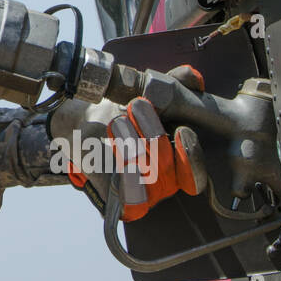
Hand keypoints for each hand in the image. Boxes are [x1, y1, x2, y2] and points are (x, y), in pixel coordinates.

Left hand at [46, 65, 207, 221]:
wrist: (84, 123)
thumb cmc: (123, 110)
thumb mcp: (149, 92)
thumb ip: (176, 83)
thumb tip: (194, 77)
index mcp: (182, 161)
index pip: (196, 173)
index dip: (192, 155)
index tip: (183, 130)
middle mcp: (168, 182)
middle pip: (167, 167)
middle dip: (153, 135)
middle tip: (138, 107)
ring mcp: (147, 195)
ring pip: (147, 177)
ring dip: (132, 145)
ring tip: (118, 122)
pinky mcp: (125, 203)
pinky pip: (132, 199)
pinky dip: (126, 176)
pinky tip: (116, 154)